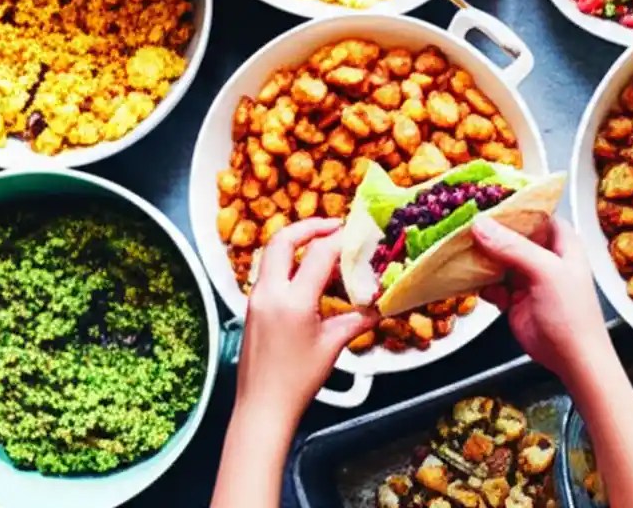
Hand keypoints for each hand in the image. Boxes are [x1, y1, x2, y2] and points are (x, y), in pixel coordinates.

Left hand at [236, 219, 377, 424]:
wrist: (262, 407)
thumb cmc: (297, 381)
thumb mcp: (333, 345)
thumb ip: (358, 319)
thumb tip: (380, 305)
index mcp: (293, 301)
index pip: (319, 254)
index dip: (340, 239)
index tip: (357, 233)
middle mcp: (269, 293)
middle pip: (283, 240)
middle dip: (309, 227)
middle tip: (333, 225)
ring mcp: (256, 299)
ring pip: (271, 254)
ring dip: (297, 243)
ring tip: (323, 247)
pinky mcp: (252, 308)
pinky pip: (269, 273)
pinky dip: (288, 264)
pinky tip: (308, 276)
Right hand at [472, 217, 611, 382]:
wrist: (573, 359)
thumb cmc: (573, 314)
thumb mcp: (546, 272)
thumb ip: (514, 247)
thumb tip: (482, 225)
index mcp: (561, 241)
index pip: (532, 213)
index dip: (509, 206)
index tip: (481, 198)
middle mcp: (544, 255)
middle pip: (510, 235)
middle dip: (487, 232)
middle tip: (459, 223)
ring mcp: (528, 277)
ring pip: (497, 258)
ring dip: (480, 258)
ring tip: (458, 251)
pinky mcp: (514, 298)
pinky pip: (491, 283)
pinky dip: (481, 283)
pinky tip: (471, 282)